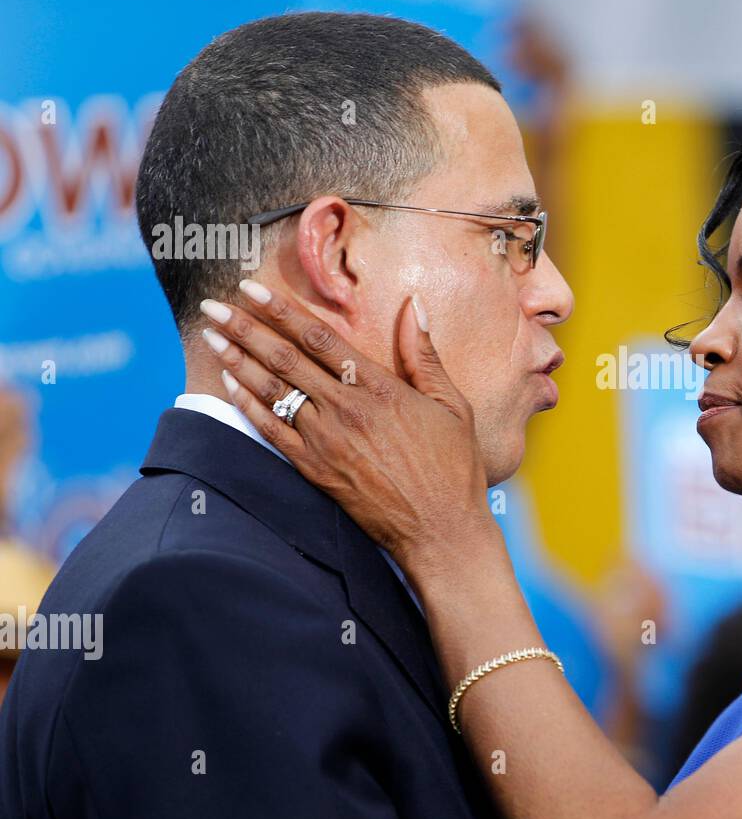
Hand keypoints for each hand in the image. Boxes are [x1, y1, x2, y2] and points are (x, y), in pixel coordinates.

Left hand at [197, 281, 501, 570]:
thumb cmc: (454, 467)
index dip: (283, 310)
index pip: (321, 338)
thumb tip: (414, 304)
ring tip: (211, 333)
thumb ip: (425, 355)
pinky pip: (272, 430)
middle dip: (246, 326)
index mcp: (380, 388)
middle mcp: (347, 409)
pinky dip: (247, 403)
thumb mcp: (452, 405)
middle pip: (285, 358)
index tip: (254, 289)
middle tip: (214, 303)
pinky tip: (229, 382)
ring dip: (237, 358)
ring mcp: (327, 441)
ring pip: (272, 390)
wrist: (441, 529)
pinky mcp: (315, 470)